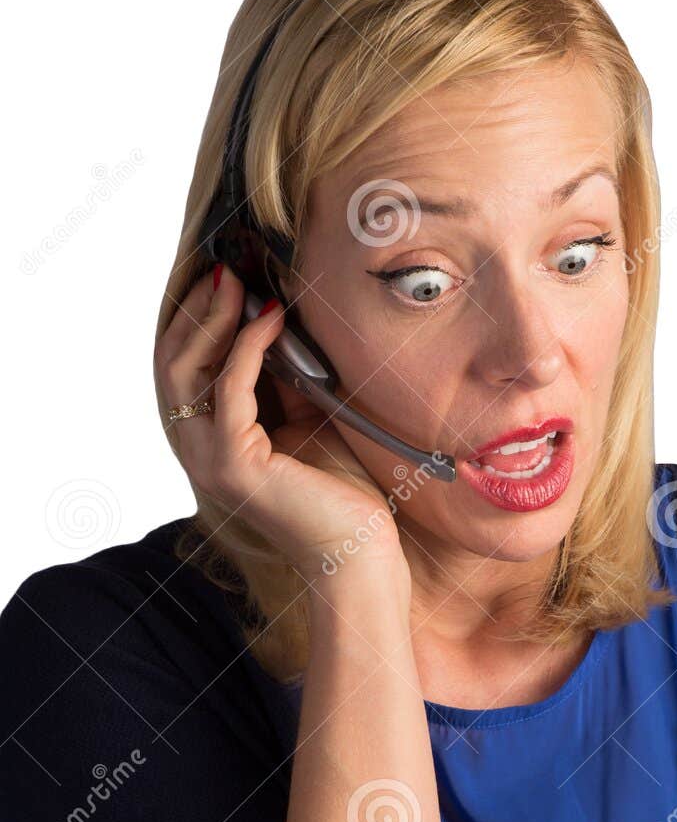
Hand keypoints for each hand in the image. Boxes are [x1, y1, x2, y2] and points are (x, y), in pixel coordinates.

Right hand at [156, 264, 408, 590]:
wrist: (358, 553)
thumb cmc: (340, 492)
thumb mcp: (307, 417)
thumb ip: (284, 376)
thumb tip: (278, 318)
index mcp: (208, 438)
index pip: (182, 367)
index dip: (195, 318)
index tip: (222, 276)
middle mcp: (196, 449)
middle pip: (172, 362)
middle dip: (197, 309)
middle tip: (226, 268)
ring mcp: (208, 460)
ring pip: (186, 372)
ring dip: (214, 319)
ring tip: (242, 283)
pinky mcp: (233, 466)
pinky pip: (230, 391)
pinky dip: (248, 348)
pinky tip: (273, 320)